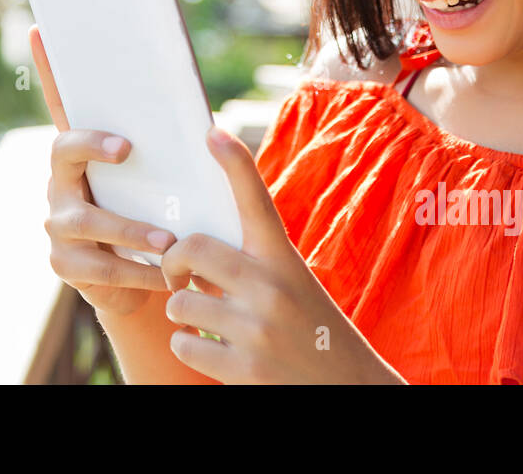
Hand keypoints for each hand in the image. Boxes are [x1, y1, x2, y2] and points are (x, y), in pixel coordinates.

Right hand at [33, 25, 193, 318]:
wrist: (140, 284)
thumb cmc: (157, 217)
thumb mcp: (164, 183)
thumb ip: (169, 154)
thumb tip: (210, 124)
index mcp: (83, 155)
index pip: (61, 104)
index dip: (47, 68)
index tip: (44, 32)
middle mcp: (61, 183)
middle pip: (63, 151)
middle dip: (91, 145)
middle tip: (127, 148)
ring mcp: (58, 224)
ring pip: (88, 222)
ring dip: (131, 230)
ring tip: (170, 242)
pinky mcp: (65, 264)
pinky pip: (100, 266)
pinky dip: (136, 272)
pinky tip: (163, 277)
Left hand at [160, 126, 403, 383]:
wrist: (350, 390)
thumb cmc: (315, 333)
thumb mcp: (293, 288)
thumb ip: (252, 266)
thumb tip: (193, 249)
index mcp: (285, 260)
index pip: (257, 199)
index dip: (234, 162)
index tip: (212, 132)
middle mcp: (272, 287)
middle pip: (192, 248)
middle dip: (172, 262)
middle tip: (176, 274)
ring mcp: (258, 329)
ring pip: (179, 303)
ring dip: (182, 314)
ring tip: (207, 323)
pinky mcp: (244, 369)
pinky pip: (183, 344)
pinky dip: (189, 348)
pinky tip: (213, 353)